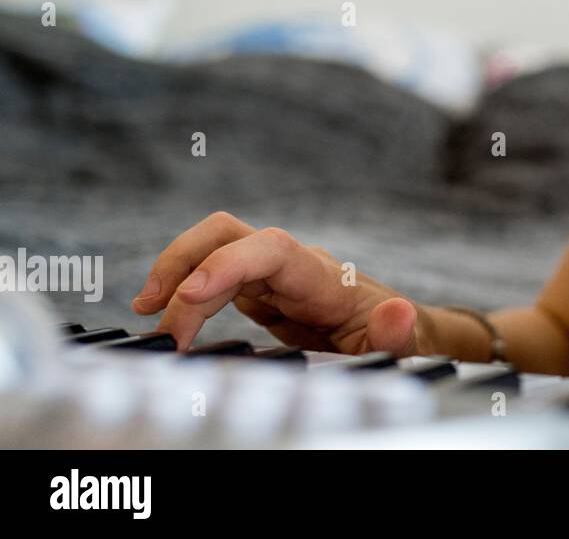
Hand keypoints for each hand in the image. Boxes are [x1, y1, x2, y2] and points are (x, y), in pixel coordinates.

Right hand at [131, 211, 438, 353]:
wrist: (401, 331)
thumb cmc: (401, 337)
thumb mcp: (406, 343)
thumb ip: (397, 332)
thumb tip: (398, 314)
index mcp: (324, 278)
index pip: (270, 251)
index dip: (227, 265)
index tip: (188, 299)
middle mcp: (293, 266)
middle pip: (229, 235)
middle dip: (184, 263)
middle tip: (155, 314)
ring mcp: (273, 275)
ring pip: (214, 250)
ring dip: (175, 275)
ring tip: (149, 318)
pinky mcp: (260, 291)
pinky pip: (213, 278)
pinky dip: (183, 293)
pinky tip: (165, 318)